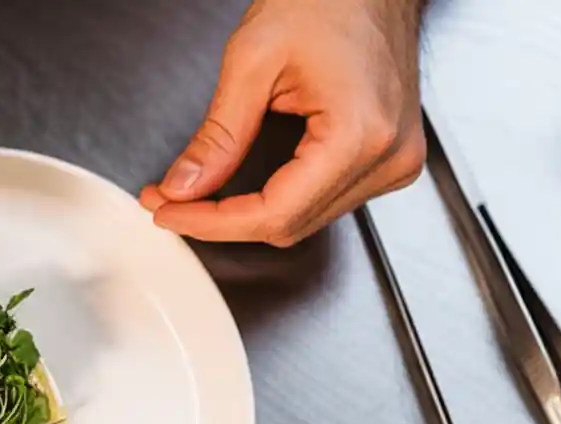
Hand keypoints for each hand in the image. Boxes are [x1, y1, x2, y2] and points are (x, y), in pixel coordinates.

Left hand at [140, 0, 426, 246]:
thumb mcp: (253, 61)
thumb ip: (217, 135)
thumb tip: (184, 187)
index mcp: (359, 135)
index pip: (273, 213)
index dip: (211, 221)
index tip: (167, 211)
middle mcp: (387, 157)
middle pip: (288, 225)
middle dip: (218, 219)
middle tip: (168, 199)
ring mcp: (394, 162)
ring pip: (303, 220)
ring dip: (243, 214)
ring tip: (193, 194)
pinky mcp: (387, 159)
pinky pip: (321, 201)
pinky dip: (275, 200)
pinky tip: (238, 188)